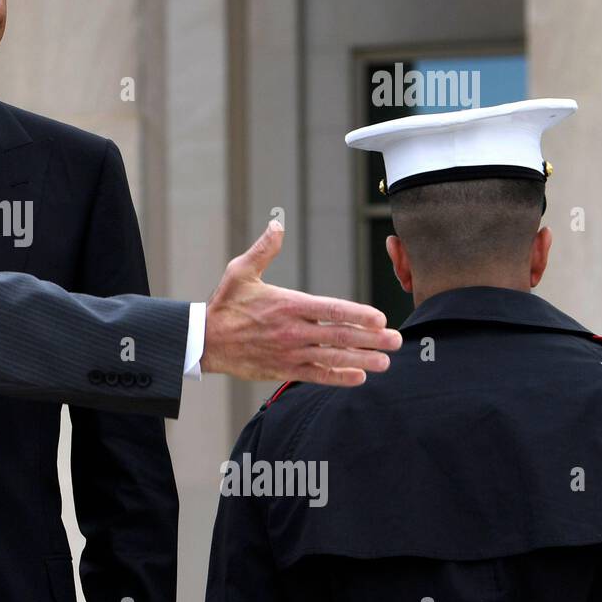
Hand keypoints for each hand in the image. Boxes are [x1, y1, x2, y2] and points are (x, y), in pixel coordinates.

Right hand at [201, 221, 401, 385]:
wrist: (205, 341)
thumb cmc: (225, 304)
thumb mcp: (240, 272)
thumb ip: (264, 249)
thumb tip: (277, 224)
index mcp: (287, 305)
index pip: (331, 310)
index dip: (359, 315)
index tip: (380, 318)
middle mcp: (292, 331)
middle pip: (340, 336)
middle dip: (372, 339)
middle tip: (396, 341)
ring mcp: (289, 353)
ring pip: (333, 358)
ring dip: (362, 360)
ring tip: (385, 361)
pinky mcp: (283, 370)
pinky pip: (317, 375)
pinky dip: (339, 377)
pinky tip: (359, 377)